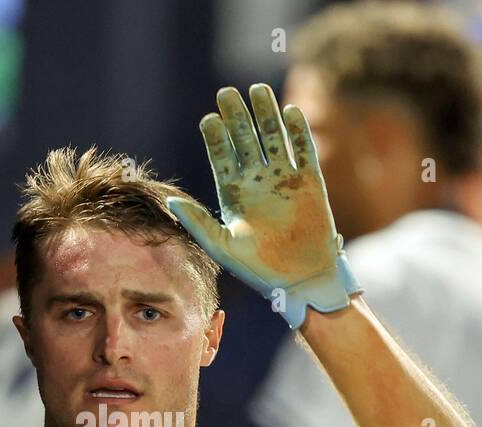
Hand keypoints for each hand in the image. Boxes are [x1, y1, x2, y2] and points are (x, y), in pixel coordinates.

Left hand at [166, 84, 361, 329]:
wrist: (301, 280)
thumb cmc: (259, 270)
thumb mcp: (222, 247)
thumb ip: (197, 223)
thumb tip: (171, 201)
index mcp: (234, 195)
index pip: (222, 157)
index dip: (216, 138)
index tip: (208, 119)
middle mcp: (257, 182)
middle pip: (245, 140)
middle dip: (236, 117)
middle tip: (226, 93)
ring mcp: (284, 179)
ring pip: (273, 138)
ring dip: (265, 114)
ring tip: (256, 90)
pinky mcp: (310, 182)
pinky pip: (303, 150)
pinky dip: (298, 131)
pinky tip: (290, 111)